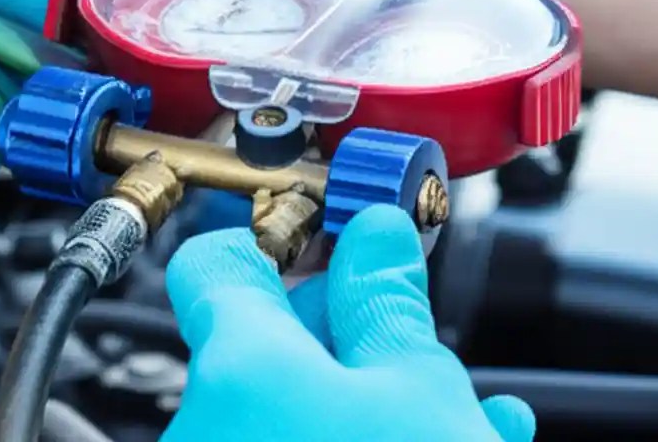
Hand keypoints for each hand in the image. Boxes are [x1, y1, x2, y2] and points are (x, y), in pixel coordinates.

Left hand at [163, 204, 533, 441]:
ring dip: (365, 394)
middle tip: (420, 344)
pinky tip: (438, 440)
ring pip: (290, 404)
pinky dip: (351, 436)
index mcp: (238, 365)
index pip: (220, 259)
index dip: (283, 238)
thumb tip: (374, 236)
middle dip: (347, 330)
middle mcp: (203, 421)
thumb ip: (390, 306)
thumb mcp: (421, 394)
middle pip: (267, 339)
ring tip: (454, 411)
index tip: (338, 238)